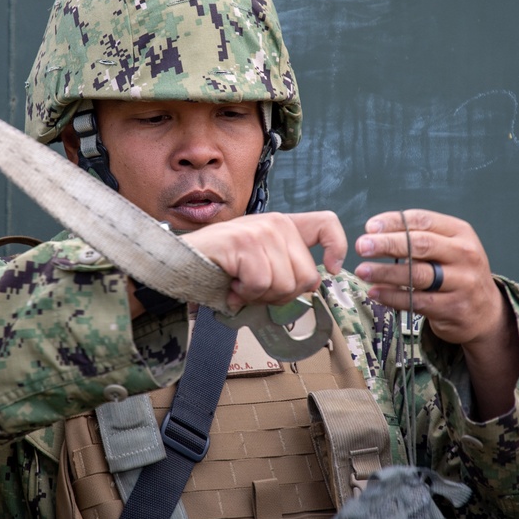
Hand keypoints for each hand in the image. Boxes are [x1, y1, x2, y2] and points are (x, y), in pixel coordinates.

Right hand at [183, 211, 347, 310]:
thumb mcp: (262, 262)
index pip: (327, 223)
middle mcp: (276, 222)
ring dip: (259, 296)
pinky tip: (231, 285)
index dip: (336, 247)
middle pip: (307, 277)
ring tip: (239, 284)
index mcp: (284, 225)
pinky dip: (244, 294)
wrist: (182, 261)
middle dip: (282, 295)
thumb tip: (314, 287)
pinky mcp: (244, 242)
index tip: (330, 268)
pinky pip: (260, 284)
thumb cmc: (222, 266)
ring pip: (284, 285)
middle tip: (255, 289)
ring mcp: (260, 230)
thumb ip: (288, 268)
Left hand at [353, 209, 505, 348]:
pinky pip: (417, 301)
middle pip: (420, 245)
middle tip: (362, 246)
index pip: (423, 220)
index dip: (394, 222)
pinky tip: (375, 292)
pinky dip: (392, 296)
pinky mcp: (454, 308)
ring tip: (362, 271)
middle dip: (387, 244)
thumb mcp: (447, 246)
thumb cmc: (456, 272)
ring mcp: (463, 283)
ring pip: (418, 275)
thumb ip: (418, 236)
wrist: (486, 311)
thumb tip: (374, 232)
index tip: (370, 227)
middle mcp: (464, 255)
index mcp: (460, 232)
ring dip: (385, 272)